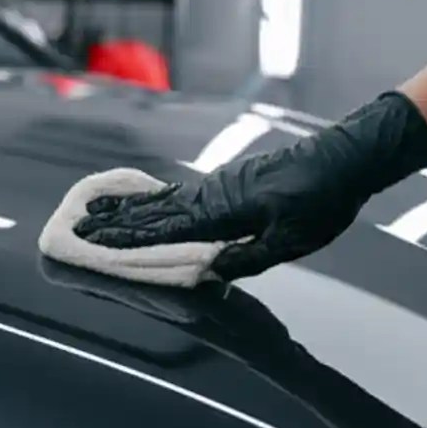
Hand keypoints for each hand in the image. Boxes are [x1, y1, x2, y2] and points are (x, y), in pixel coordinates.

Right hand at [74, 91, 426, 279]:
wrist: (347, 157)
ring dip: (132, 209)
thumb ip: (247, 257)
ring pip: (166, 201)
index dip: (128, 237)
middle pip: (155, 212)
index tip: (94, 239)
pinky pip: (183, 194)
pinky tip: (149, 202)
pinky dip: (157, 200)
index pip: (165, 229)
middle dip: (116, 221)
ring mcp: (221, 185)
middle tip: (79, 225)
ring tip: (99, 210)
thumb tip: (208, 270)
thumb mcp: (291, 241)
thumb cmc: (324, 201)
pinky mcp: (232, 182)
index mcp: (224, 211)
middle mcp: (214, 194)